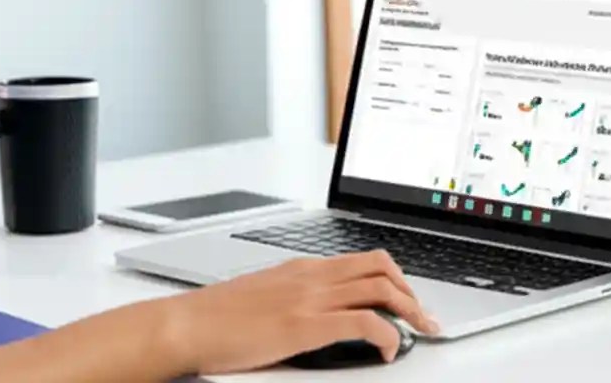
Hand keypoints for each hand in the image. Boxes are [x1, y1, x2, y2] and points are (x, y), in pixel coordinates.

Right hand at [160, 250, 440, 374]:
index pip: (362, 259)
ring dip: (411, 311)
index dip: (395, 278)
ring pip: (382, 288)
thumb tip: (314, 312)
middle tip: (424, 318)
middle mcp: (311, 276)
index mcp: (302, 267)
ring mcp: (310, 298)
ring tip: (419, 333)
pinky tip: (387, 351)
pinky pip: (365, 321)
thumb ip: (291, 296)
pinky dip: (387, 335)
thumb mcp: (261, 296)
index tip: (409, 300)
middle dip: (412, 291)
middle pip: (381, 266)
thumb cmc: (214, 317)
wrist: (186, 325)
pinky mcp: (306, 324)